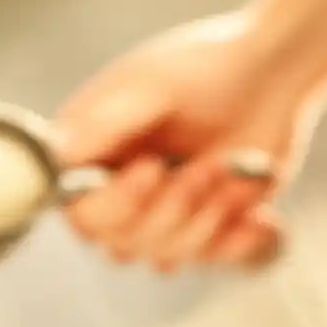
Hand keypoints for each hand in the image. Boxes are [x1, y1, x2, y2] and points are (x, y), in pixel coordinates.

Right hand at [54, 12, 316, 271]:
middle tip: (211, 166)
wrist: (272, 69)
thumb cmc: (206, 66)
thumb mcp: (152, 86)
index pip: (80, 211)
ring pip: (163, 257)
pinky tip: (262, 217)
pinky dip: (238, 244)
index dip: (116, 202)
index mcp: (87, 155)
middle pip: (121, 242)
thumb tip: (54, 154)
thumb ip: (103, 122)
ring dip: (207, 220)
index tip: (154, 167)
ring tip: (236, 172)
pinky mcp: (199, 226)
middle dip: (172, 210)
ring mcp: (157, 213)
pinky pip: (208, 260)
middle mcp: (112, 190)